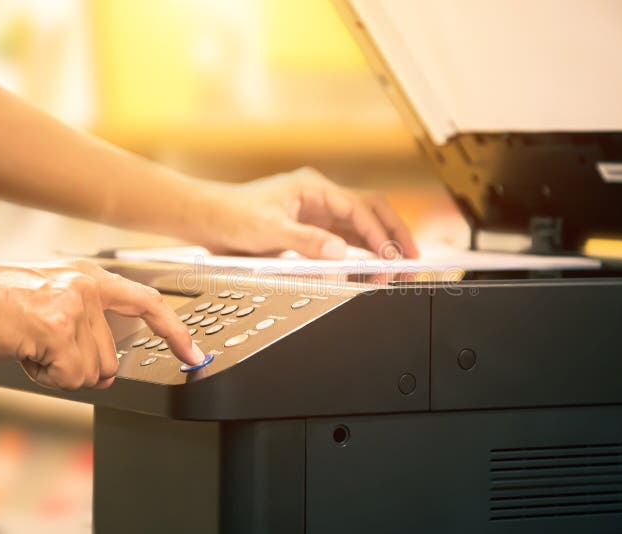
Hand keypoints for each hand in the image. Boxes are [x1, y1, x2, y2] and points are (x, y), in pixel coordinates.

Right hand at [0, 256, 202, 389]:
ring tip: (27, 343)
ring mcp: (76, 308)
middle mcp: (88, 288)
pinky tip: (23, 351)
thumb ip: (83, 326)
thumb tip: (105, 371)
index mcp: (88, 278)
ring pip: (91, 372)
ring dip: (58, 371)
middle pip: (111, 358)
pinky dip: (44, 376)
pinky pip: (69, 377)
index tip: (194, 353)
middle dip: (78, 367)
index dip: (176, 331)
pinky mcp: (59, 330)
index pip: (149, 303)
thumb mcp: (45, 300)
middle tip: (41, 346)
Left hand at [201, 167, 418, 259]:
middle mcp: (321, 197)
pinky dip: (362, 253)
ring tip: (400, 267)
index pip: (359, 210)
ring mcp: (318, 213)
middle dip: (394, 235)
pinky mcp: (312, 229)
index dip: (379, 235)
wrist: (207, 218)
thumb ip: (305, 241)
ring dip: (382, 245)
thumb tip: (341, 253)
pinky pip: (346, 239)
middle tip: (413, 260)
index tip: (391, 257)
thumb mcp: (268, 230)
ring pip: (362, 226)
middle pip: (371, 211)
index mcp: (314, 188)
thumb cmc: (232, 216)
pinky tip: (373, 267)